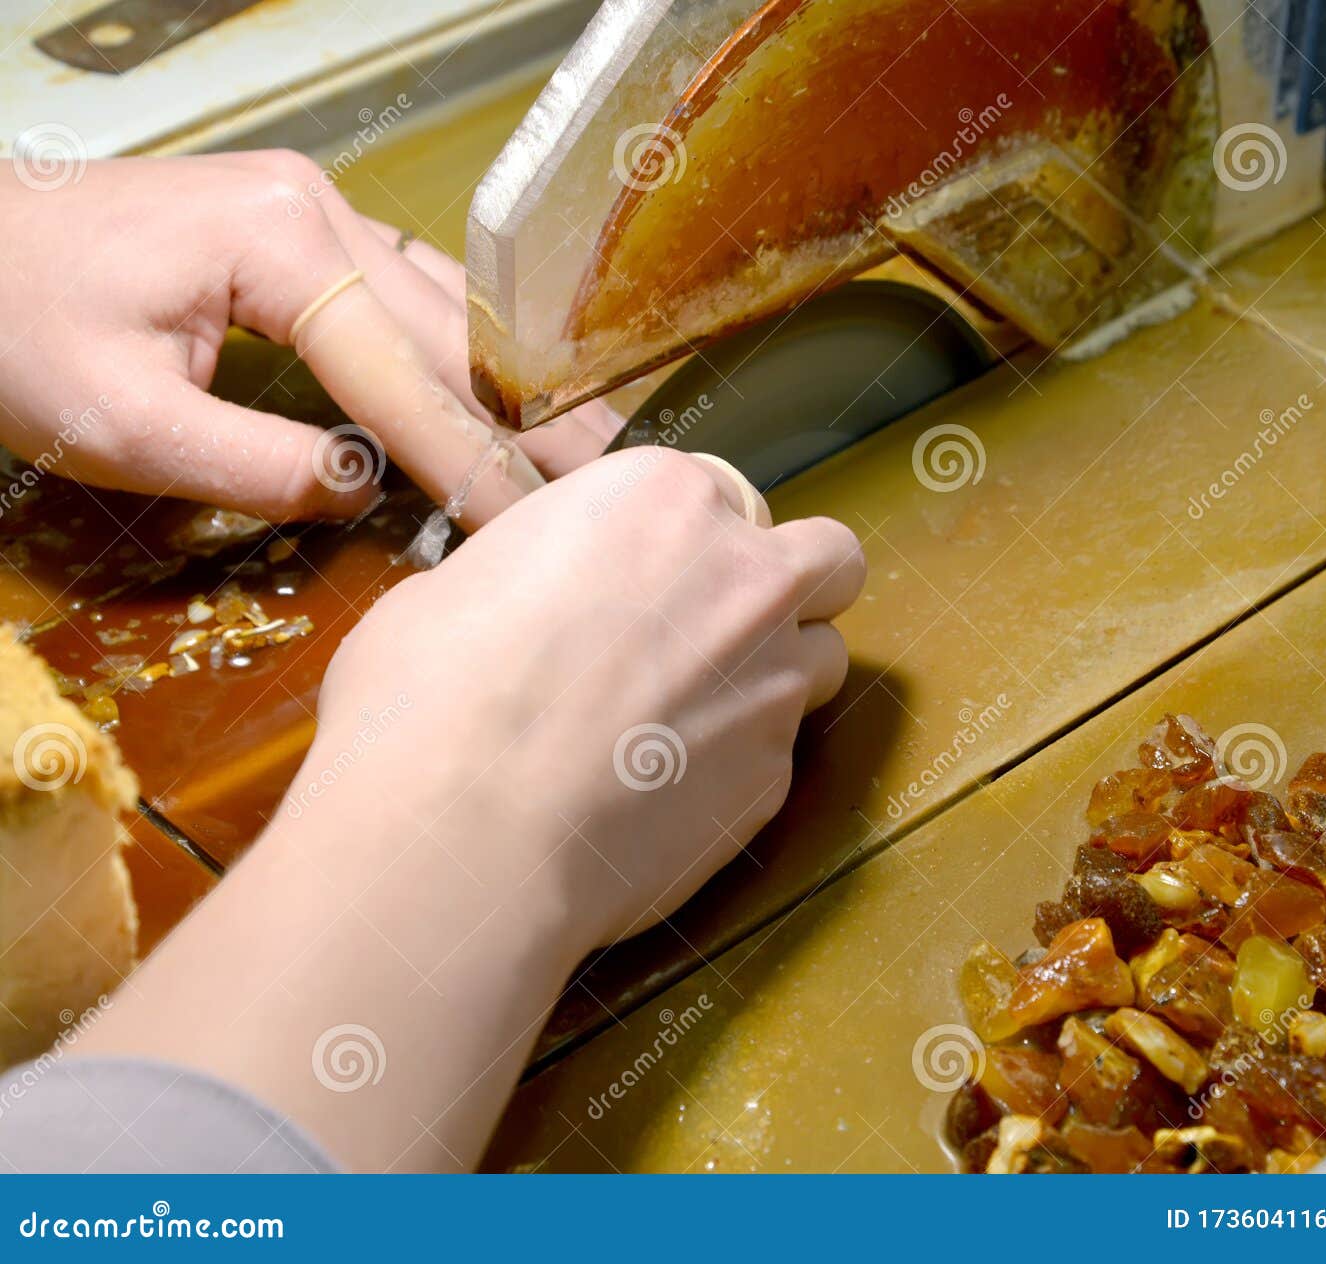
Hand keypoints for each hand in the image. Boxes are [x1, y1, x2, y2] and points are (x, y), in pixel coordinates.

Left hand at [0, 152, 618, 526]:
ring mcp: (314, 211)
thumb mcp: (120, 422)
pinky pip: (408, 295)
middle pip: (451, 329)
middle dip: (528, 414)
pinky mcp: (303, 230)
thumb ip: (257, 464)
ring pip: (444, 305)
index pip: (406, 375)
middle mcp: (317, 209)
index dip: (473, 460)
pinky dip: (464, 352)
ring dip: (511, 382)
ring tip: (583, 441)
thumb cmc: (11, 327)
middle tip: (609, 479)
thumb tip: (363, 488)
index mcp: (279, 242)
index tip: (532, 525)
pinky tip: (510, 389)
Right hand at [315, 446, 864, 945]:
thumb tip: (529, 605)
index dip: (695, 540)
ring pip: (823, 659)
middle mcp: (744, 577)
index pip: (724, 494)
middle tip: (726, 627)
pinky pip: (778, 755)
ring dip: (778, 676)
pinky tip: (666, 795)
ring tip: (694, 719)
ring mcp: (774, 680)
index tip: (657, 578)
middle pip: (827, 560)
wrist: (458, 833)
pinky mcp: (774, 777)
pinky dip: (739, 767)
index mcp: (663, 498)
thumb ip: (538, 575)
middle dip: (791, 586)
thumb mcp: (462, 585)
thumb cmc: (431, 698)